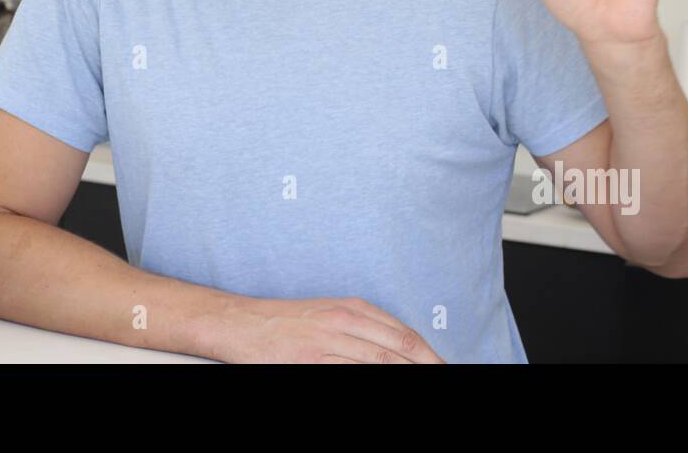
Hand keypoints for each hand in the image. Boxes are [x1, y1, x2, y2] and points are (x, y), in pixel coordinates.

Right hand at [216, 295, 445, 362]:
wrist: (243, 323)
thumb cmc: (286, 321)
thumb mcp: (328, 315)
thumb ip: (361, 329)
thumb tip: (395, 349)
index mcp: (352, 308)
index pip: (404, 333)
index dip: (428, 353)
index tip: (442, 365)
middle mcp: (344, 321)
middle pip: (400, 345)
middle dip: (426, 363)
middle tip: (445, 374)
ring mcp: (328, 341)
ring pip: (380, 360)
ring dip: (405, 370)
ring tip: (426, 378)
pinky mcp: (312, 360)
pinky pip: (350, 370)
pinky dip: (373, 376)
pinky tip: (385, 379)